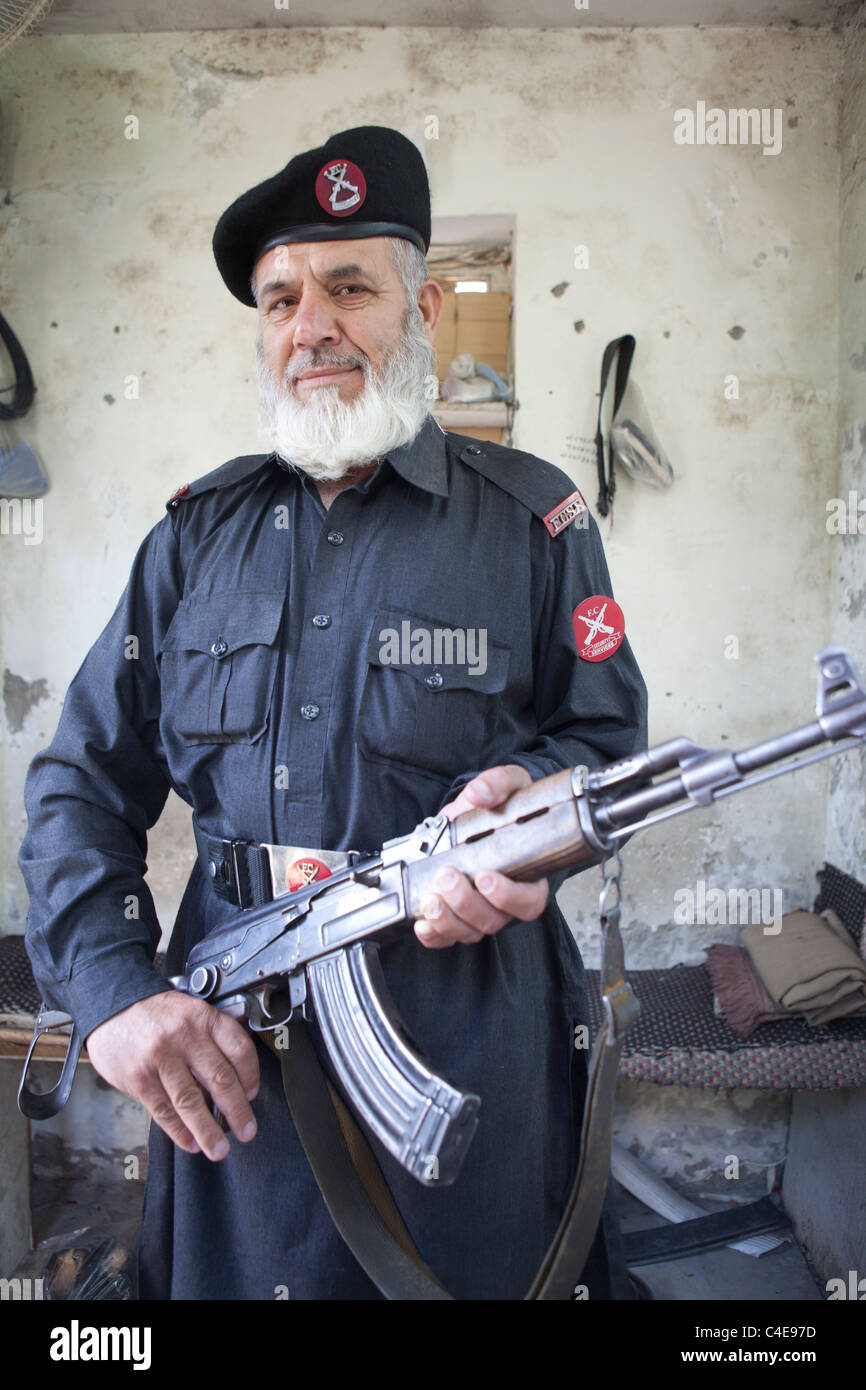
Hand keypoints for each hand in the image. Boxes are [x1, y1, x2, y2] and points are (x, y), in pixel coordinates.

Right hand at [85, 991, 259, 1161]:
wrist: (113, 1008)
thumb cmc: (157, 1014)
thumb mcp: (191, 1011)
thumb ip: (212, 1038)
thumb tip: (237, 1077)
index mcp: (203, 1018)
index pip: (239, 1050)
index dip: (251, 1077)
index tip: (252, 1094)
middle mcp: (184, 1036)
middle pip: (220, 1078)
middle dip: (237, 1111)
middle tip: (246, 1131)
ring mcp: (160, 1058)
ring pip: (191, 1101)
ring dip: (208, 1131)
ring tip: (218, 1148)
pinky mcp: (139, 1078)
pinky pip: (164, 1110)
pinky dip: (179, 1131)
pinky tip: (190, 1142)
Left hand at [413, 764, 548, 948]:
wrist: (473, 812)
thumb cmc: (499, 805)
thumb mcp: (506, 784)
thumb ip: (497, 784)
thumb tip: (481, 794)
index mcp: (528, 873)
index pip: (528, 901)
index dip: (509, 897)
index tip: (485, 877)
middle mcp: (505, 899)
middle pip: (493, 919)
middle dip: (467, 903)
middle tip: (448, 876)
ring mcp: (480, 910)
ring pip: (469, 931)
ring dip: (448, 920)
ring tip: (431, 898)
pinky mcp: (456, 915)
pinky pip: (447, 937)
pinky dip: (434, 934)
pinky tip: (422, 922)